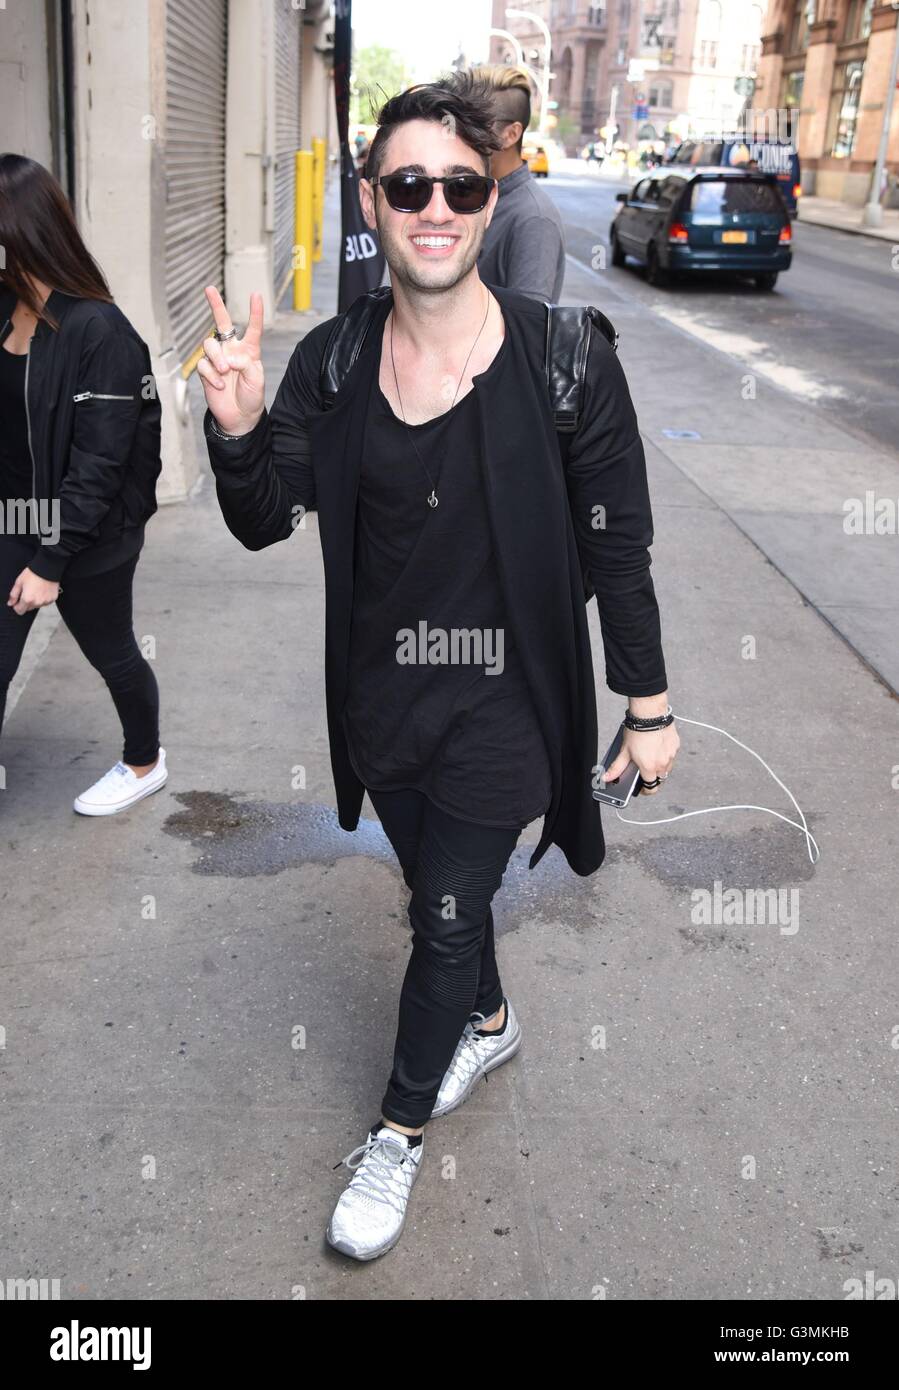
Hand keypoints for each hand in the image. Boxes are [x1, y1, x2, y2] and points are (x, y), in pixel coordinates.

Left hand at [8, 568, 59, 614]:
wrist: (48, 568)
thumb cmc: (33, 573)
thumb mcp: (19, 582)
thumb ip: (13, 595)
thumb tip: (11, 603)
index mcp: (27, 599)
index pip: (20, 611)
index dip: (17, 606)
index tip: (18, 600)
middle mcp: (37, 603)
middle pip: (28, 608)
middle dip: (26, 602)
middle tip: (28, 591)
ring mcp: (46, 601)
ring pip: (37, 605)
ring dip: (35, 600)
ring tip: (36, 589)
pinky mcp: (53, 599)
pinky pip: (45, 602)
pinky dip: (43, 598)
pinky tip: (43, 590)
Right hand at [197, 287, 265, 435]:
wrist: (240, 417)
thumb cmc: (252, 398)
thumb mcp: (257, 380)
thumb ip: (246, 364)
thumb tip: (229, 357)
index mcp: (249, 351)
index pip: (252, 328)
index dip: (255, 312)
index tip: (256, 295)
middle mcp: (232, 351)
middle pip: (221, 323)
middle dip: (215, 305)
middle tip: (209, 289)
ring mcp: (218, 360)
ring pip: (209, 345)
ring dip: (217, 357)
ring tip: (226, 371)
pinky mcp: (206, 371)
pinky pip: (204, 365)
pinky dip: (212, 375)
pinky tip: (220, 385)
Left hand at [603, 723, 679, 796]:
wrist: (650, 713)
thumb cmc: (637, 731)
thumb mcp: (624, 751)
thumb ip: (616, 768)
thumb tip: (607, 778)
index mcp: (649, 767)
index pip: (652, 788)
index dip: (646, 791)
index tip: (642, 789)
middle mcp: (662, 763)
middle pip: (660, 779)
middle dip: (653, 779)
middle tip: (645, 772)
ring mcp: (671, 755)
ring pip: (667, 768)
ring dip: (660, 768)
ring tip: (649, 758)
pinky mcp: (675, 746)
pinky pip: (671, 756)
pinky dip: (665, 756)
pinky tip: (656, 748)